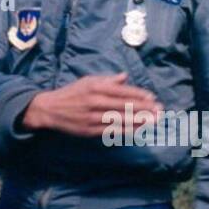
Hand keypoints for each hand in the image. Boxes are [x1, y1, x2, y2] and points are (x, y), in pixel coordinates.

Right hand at [21, 73, 161, 137]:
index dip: (139, 95)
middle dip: (144, 109)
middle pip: (124, 106)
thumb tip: (124, 77)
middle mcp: (95, 102)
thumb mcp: (87, 81)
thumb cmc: (71, 93)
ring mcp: (92, 118)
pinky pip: (111, 131)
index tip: (152, 98)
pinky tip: (138, 130)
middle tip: (159, 110)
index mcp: (95, 88)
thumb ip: (107, 80)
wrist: (49, 109)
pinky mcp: (89, 130)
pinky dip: (126, 131)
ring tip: (153, 121)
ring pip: (120, 120)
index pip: (122, 92)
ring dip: (139, 121)